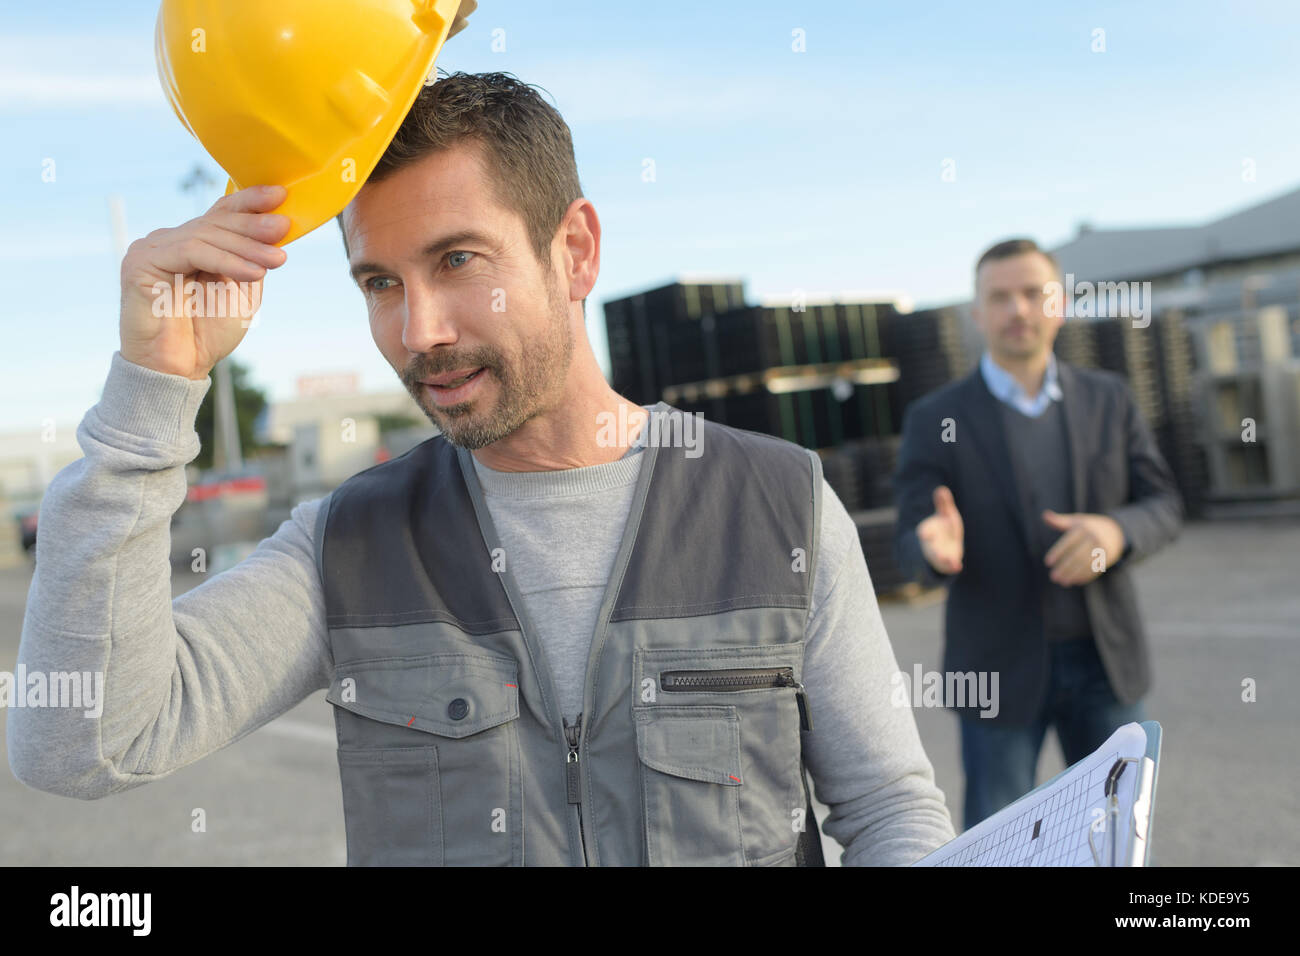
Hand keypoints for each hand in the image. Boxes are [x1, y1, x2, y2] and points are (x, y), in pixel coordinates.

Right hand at [119, 185, 290, 380]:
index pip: (221, 213)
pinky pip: (191, 251)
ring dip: (246, 247)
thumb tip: (276, 230)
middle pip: (216, 222)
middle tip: (283, 226)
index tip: (280, 195)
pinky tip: (252, 271)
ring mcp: (153, 248)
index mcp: (194, 244)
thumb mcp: (242, 291)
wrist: (177, 367)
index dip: (249, 201)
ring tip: (276, 260)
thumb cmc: (207, 333)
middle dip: (253, 225)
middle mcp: (171, 240)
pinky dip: (225, 261)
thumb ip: (252, 260)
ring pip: (206, 235)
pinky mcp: (140, 260)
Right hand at [917, 485, 963, 574]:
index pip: (925, 532)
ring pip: (937, 559)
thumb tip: (941, 488)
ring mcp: (938, 555)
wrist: (944, 547)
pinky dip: (951, 567)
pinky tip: (958, 567)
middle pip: (929, 548)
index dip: (925, 533)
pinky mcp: (946, 563)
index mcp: (928, 531)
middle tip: (934, 554)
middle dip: (932, 550)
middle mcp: (931, 544)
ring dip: (942, 560)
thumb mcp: (945, 515)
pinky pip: (947, 566)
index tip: (924, 534)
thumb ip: (943, 504)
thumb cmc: (944, 528)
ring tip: (950, 562)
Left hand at [1042, 510, 1124, 585]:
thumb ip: (1059, 521)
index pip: (1069, 542)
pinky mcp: (1107, 559)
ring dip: (1074, 574)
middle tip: (1053, 577)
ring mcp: (1103, 550)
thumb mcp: (1076, 521)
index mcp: (1084, 529)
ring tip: (1062, 582)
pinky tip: (1074, 581)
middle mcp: (1095, 539)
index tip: (1047, 562)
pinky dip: (1085, 576)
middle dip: (1065, 567)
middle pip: (1078, 556)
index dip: (1058, 552)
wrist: (1115, 531)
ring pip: (1086, 564)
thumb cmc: (1088, 526)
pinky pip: (1095, 569)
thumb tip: (1044, 515)